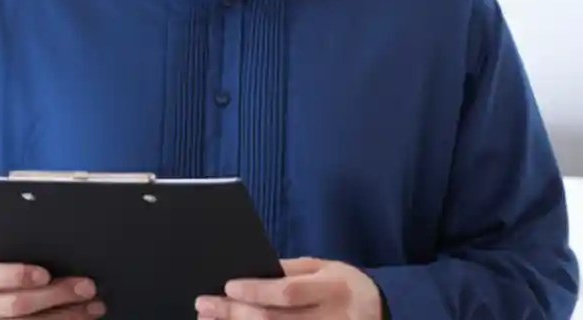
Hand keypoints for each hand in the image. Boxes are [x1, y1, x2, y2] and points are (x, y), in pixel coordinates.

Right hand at [0, 250, 106, 318]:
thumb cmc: (0, 264)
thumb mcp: (0, 253)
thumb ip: (18, 249)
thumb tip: (60, 241)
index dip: (17, 276)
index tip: (45, 274)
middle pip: (16, 305)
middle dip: (55, 295)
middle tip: (86, 286)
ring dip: (68, 316)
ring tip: (94, 305)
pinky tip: (84, 317)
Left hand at [195, 258, 382, 319]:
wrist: (378, 313)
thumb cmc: (342, 286)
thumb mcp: (324, 268)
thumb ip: (289, 272)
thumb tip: (246, 274)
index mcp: (333, 289)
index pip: (289, 293)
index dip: (257, 292)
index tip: (227, 287)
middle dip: (235, 314)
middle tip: (204, 305)